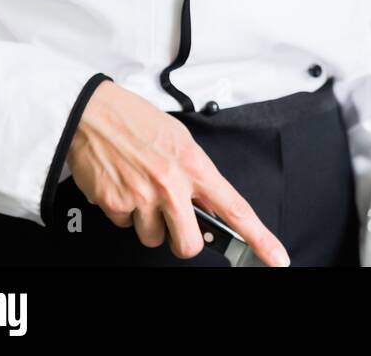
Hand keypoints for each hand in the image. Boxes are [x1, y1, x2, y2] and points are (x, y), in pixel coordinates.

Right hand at [67, 81, 289, 266]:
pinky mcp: (115, 204)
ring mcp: (142, 197)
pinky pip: (125, 225)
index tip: (276, 258)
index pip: (236, 210)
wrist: (93, 112)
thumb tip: (209, 206)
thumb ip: (197, 174)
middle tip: (175, 220)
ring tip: (141, 189)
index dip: (260, 239)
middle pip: (190, 245)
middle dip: (184, 240)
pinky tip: (122, 185)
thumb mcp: (181, 141)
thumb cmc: (137, 121)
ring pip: (153, 238)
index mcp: (195, 166)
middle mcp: (171, 185)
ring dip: (149, 222)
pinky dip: (123, 211)